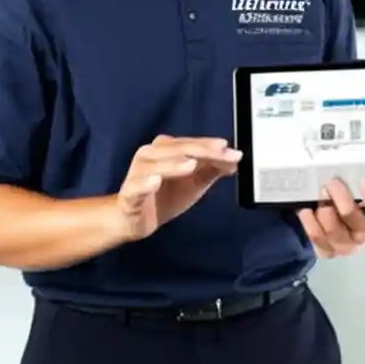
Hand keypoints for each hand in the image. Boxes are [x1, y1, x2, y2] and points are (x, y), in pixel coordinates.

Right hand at [114, 135, 242, 242]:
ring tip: (191, 164)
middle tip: (222, 155)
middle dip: (202, 152)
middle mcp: (150, 155)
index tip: (233, 152)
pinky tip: (155, 181)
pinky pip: (136, 187)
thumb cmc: (163, 196)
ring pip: (156, 165)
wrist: (135, 220)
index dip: (213, 147)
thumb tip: (235, 160)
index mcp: (165, 149)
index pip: (192, 144)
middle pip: (177, 150)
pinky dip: (145, 184)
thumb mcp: (194, 182)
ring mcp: (138, 174)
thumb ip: (213, 169)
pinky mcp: (129, 194)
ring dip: (174, 164)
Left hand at [297, 178, 364, 258]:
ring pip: (333, 231)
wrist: (330, 216)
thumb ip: (353, 179)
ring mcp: (344, 245)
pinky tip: (306, 210)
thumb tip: (345, 162)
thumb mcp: (352, 187)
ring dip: (324, 210)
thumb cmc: (345, 197)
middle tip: (331, 183)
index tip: (363, 180)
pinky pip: (317, 239)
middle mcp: (362, 234)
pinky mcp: (326, 250)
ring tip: (318, 194)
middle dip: (340, 198)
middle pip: (353, 219)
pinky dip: (310, 223)